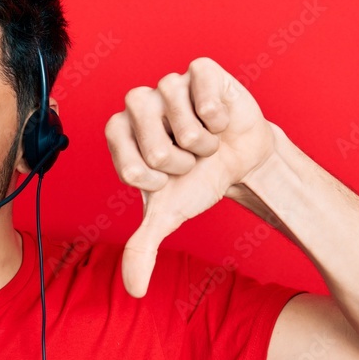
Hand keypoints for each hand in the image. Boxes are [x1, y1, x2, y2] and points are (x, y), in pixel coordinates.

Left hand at [104, 57, 280, 296]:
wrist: (240, 160)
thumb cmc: (196, 181)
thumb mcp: (168, 214)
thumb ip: (144, 247)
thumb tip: (134, 290)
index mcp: (118, 133)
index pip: (132, 167)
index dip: (159, 180)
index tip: (167, 176)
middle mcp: (137, 104)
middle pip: (155, 147)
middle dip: (183, 165)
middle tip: (190, 159)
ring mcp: (166, 83)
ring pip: (183, 124)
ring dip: (204, 143)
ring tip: (205, 140)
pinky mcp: (198, 69)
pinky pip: (204, 95)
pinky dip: (219, 116)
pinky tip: (219, 117)